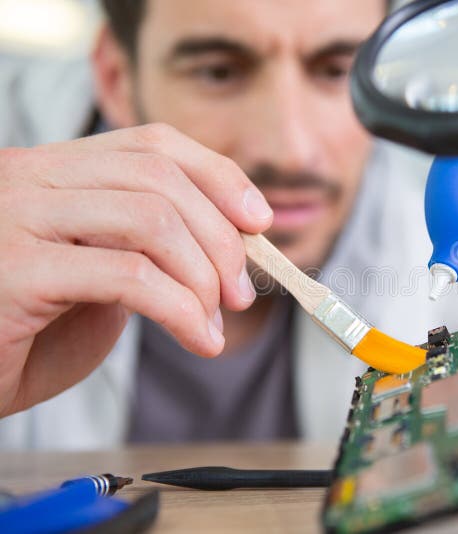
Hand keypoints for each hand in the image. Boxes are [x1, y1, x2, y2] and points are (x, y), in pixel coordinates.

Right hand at [0, 124, 272, 416]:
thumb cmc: (25, 335)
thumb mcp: (97, 275)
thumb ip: (145, 247)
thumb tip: (231, 239)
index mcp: (50, 170)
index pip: (152, 144)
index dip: (218, 176)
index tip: (259, 221)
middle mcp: (27, 176)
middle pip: (160, 177)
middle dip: (220, 237)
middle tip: (240, 293)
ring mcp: (15, 217)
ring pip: (151, 219)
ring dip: (203, 276)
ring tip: (215, 321)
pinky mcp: (14, 270)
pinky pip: (129, 276)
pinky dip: (182, 310)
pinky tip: (200, 340)